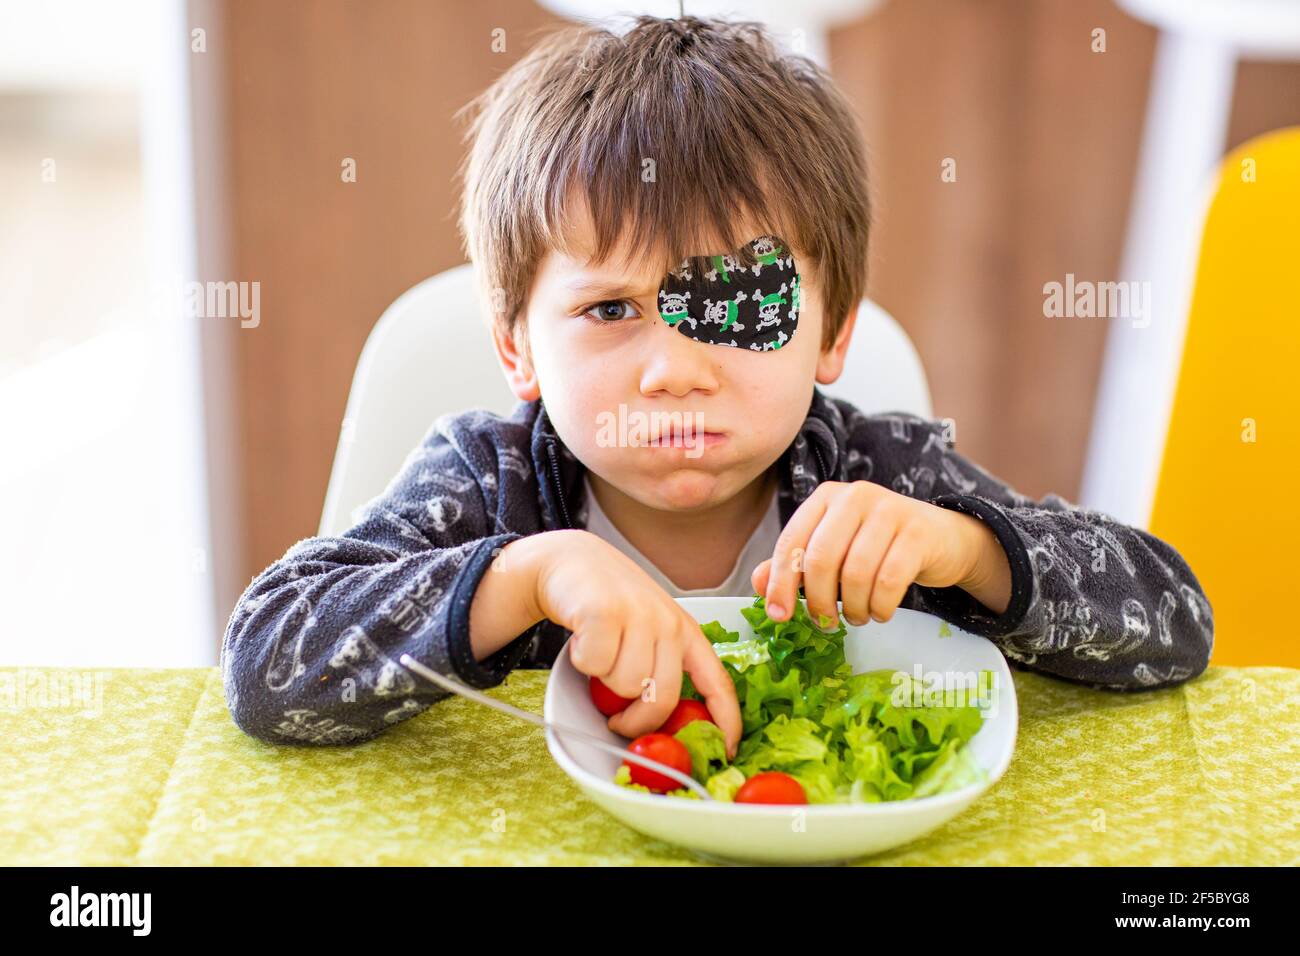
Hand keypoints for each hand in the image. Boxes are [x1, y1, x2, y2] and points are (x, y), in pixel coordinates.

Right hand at [532, 530, 741, 758]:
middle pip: (662, 699)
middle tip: (615, 718)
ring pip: (624, 686)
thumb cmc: (610, 604)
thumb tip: (662, 724)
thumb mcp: (648, 630)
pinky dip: (581, 660)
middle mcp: (669, 623)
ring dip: (602, 679)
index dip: (727, 722)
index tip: (728, 752)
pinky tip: (583, 637)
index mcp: (687, 633)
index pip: (718, 684)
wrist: (572, 560)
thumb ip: (660, 665)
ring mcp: (639, 615)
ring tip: (599, 651)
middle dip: (634, 722)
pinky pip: (594, 665)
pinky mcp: (606, 611)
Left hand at [750, 480, 1008, 627]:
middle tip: (824, 623)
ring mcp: (890, 510)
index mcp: (826, 497)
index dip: (781, 583)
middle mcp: (855, 496)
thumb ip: (794, 564)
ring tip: (857, 617)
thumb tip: (758, 585)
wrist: (942, 539)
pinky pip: (889, 581)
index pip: (792, 542)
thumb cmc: (878, 547)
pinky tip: (880, 612)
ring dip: (853, 607)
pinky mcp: (918, 532)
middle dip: (818, 601)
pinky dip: (880, 607)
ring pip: (856, 573)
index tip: (779, 615)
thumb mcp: (833, 551)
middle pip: (821, 559)